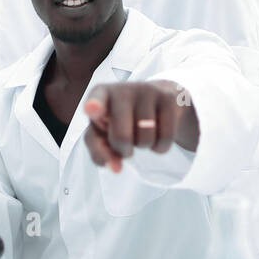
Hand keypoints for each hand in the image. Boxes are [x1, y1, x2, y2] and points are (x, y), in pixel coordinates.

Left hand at [82, 80, 196, 172]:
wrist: (153, 99)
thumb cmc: (119, 118)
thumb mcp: (102, 132)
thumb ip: (100, 152)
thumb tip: (116, 168)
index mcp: (100, 94)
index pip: (95, 101)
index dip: (93, 106)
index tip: (91, 109)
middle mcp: (122, 89)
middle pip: (122, 137)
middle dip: (124, 149)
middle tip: (124, 142)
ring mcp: (147, 91)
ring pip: (146, 139)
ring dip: (142, 146)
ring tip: (139, 132)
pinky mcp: (168, 98)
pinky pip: (165, 138)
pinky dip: (159, 147)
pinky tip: (155, 134)